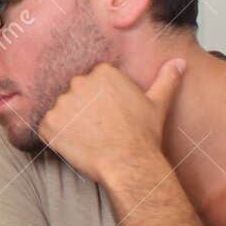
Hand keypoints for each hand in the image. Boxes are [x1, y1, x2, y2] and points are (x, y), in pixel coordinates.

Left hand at [37, 60, 183, 184]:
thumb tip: (179, 62)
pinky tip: (74, 143)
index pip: (93, 80)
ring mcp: (61, 103)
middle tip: (98, 126)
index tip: (108, 113)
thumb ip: (166, 79)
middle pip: (75, 92)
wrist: (127, 163)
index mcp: (103, 72)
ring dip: (69, 121)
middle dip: (83, 108)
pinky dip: (55, 135)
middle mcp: (79, 83)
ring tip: (88, 136)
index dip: (100, 98)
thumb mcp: (158, 103)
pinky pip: (45, 126)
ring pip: (61, 109)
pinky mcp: (48, 124)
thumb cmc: (143, 134)